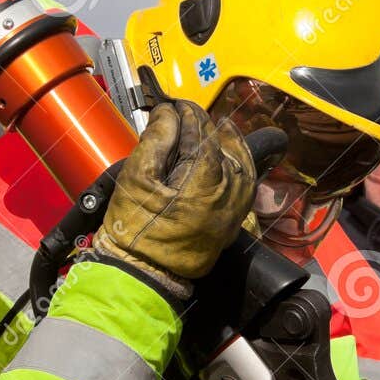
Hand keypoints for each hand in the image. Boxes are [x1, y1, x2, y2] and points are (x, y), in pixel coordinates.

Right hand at [91, 100, 261, 300]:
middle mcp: (228, 196)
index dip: (187, 114)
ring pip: (242, 164)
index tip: (174, 106)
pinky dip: (238, 167)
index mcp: (206, 183)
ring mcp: (234, 212)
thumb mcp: (137, 179)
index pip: (203, 133)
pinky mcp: (231, 223)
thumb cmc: (135, 233)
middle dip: (207, 127)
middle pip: (225, 146)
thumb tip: (169, 114)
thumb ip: (156, 139)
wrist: (143, 274)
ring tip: (215, 129)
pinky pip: (244, 187)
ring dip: (229, 144)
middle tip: (186, 117)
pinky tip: (226, 158)